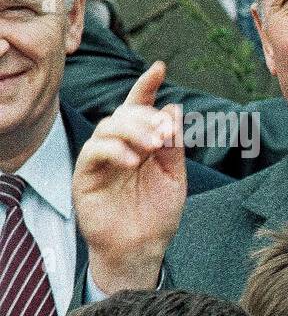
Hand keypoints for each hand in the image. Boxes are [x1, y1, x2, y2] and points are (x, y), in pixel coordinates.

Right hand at [72, 61, 185, 294]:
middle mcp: (119, 147)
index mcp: (141, 144)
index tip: (159, 68)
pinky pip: (93, 153)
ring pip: (107, 128)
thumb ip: (174, 145)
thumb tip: (173, 107)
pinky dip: (114, 150)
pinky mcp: (85, 176)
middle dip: (146, 117)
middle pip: (124, 114)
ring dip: (133, 130)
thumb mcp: (174, 177)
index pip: (140, 109)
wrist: (143, 248)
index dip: (146, 87)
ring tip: (154, 145)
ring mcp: (100, 160)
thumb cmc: (158, 215)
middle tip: (165, 132)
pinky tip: (133, 160)